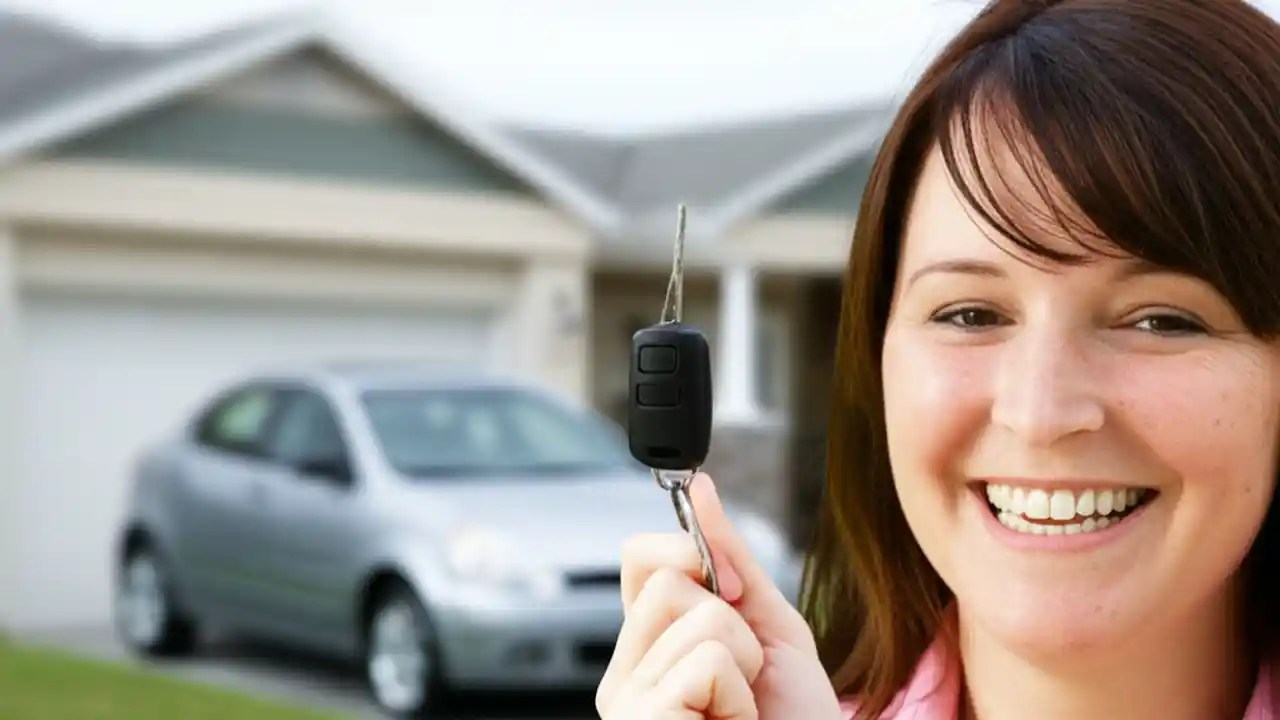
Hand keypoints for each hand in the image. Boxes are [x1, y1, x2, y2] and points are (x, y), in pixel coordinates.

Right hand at [595, 473, 843, 718]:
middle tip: (741, 676)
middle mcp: (624, 672)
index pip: (640, 556)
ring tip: (738, 711)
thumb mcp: (771, 628)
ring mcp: (626, 703)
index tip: (731, 596)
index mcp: (647, 644)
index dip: (689, 555)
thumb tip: (698, 487)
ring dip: (742, 664)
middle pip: (668, 580)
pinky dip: (738, 696)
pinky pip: (705, 663)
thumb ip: (731, 559)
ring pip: (698, 619)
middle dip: (730, 619)